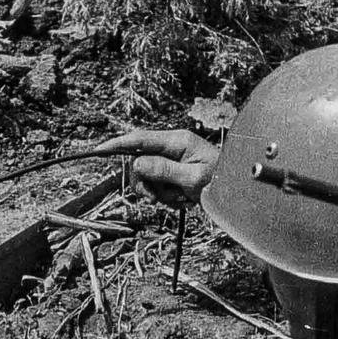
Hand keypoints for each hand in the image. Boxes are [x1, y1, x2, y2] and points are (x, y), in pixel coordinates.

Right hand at [96, 129, 218, 206]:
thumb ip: (164, 170)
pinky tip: (184, 199)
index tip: (99, 150)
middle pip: (139, 163)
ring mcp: (172, 161)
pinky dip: (167, 198)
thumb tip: (139, 163)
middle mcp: (172, 148)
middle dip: (144, 184)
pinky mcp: (174, 173)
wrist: (237, 194)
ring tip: (180, 199)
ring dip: (159, 194)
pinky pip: (158, 186)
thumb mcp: (193, 178)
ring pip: (147, 178)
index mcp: (177, 141)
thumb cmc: (221, 181)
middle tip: (155, 199)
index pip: (140, 139)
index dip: (118, 144)